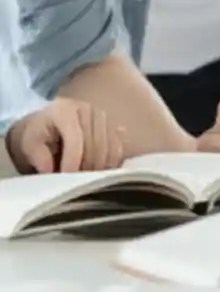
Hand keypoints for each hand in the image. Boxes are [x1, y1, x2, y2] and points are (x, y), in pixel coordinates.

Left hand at [5, 99, 123, 173]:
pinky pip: (119, 148)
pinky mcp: (113, 125)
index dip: (72, 160)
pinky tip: (99, 171)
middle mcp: (87, 109)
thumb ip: (39, 156)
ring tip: (84, 178)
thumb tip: (51, 170)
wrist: (50, 124)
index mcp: (64, 110)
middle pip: (95, 144)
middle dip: (86, 167)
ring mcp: (103, 116)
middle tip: (75, 182)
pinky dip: (111, 163)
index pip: (75, 138)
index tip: (66, 178)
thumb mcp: (29, 144)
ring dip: (99, 168)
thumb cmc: (39, 135)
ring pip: (109, 148)